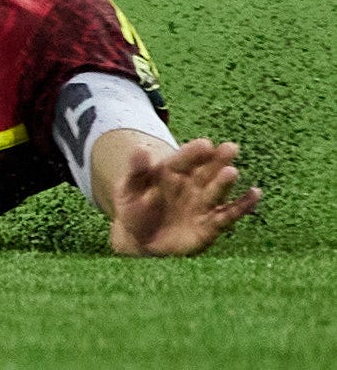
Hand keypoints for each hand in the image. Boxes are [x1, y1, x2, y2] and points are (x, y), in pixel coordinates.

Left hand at [108, 138, 259, 256]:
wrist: (140, 239)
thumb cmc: (133, 208)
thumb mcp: (128, 189)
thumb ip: (136, 171)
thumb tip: (140, 148)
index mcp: (169, 172)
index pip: (182, 159)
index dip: (193, 152)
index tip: (205, 143)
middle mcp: (190, 185)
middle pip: (205, 170)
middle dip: (217, 159)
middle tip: (230, 147)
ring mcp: (202, 204)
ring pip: (216, 190)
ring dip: (225, 182)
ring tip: (232, 172)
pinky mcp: (211, 225)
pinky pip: (228, 214)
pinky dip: (243, 205)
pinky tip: (255, 193)